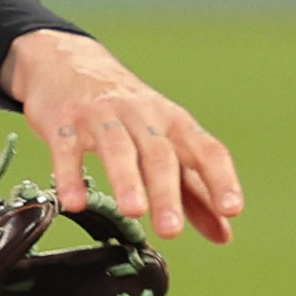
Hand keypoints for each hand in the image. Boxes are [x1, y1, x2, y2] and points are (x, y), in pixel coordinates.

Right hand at [0, 29, 241, 242]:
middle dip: (167, 192)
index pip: (206, 149)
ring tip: (133, 211)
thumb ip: (193, 191)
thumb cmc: (126, 112)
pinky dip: (71, 175)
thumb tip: (223, 233)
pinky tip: (76, 201)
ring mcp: (102, 115)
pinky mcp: (64, 120)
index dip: (221, 178)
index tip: (231, 209)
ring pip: (118, 147)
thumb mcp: (165, 142)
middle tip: (171, 229)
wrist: (68, 62)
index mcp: (174, 123)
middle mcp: (142, 116)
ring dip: (127, 180)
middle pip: (160, 154)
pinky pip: (67, 148)